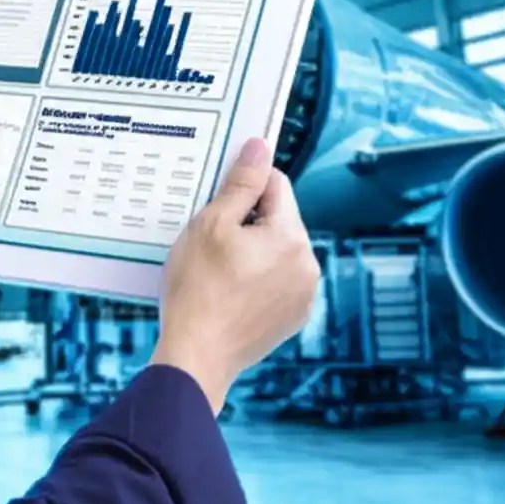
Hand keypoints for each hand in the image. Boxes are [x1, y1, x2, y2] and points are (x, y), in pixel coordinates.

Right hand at [150, 137, 319, 414]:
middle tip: (212, 243)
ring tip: (219, 271)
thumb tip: (260, 146)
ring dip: (254, 251)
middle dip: (248, 222)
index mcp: (290, 236)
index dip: (244, 187)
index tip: (218, 204)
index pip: (275, 185)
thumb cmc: (197, 289)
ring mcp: (304, 294)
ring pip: (278, 251)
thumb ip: (241, 184)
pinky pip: (278, 281)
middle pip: (279, 219)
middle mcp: (308, 263)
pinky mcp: (294, 318)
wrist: (197, 357)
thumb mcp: (210, 225)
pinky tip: (229, 293)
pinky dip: (258, 280)